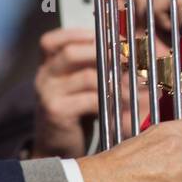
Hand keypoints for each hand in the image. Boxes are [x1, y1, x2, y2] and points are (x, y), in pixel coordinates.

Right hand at [33, 28, 137, 157]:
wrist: (57, 146)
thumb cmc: (77, 110)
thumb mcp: (85, 83)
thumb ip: (100, 64)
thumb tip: (136, 48)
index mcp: (49, 63)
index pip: (55, 39)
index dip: (83, 35)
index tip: (112, 38)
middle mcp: (44, 74)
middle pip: (70, 52)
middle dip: (105, 52)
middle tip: (131, 59)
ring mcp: (47, 93)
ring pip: (86, 77)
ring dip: (117, 81)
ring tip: (137, 87)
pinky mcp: (56, 111)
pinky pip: (90, 101)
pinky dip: (112, 102)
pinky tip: (126, 107)